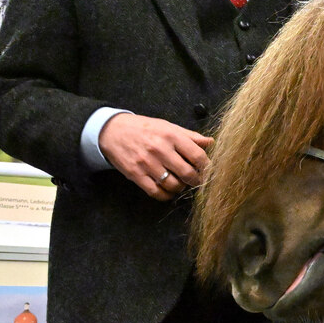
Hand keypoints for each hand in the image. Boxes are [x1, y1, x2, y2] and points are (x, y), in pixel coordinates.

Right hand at [97, 113, 212, 201]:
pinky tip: (168, 191)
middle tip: (197, 181)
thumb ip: (190, 136)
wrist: (113, 131)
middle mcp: (160, 149)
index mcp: (171, 136)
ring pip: (173, 185)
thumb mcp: (168, 126)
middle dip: (196, 180)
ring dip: (180, 188)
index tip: (208, 170)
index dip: (206, 167)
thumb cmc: (144, 128)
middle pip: (187, 173)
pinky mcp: (136, 174)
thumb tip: (210, 142)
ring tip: (181, 184)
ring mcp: (147, 163)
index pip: (197, 156)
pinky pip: (155, 192)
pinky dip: (165, 195)